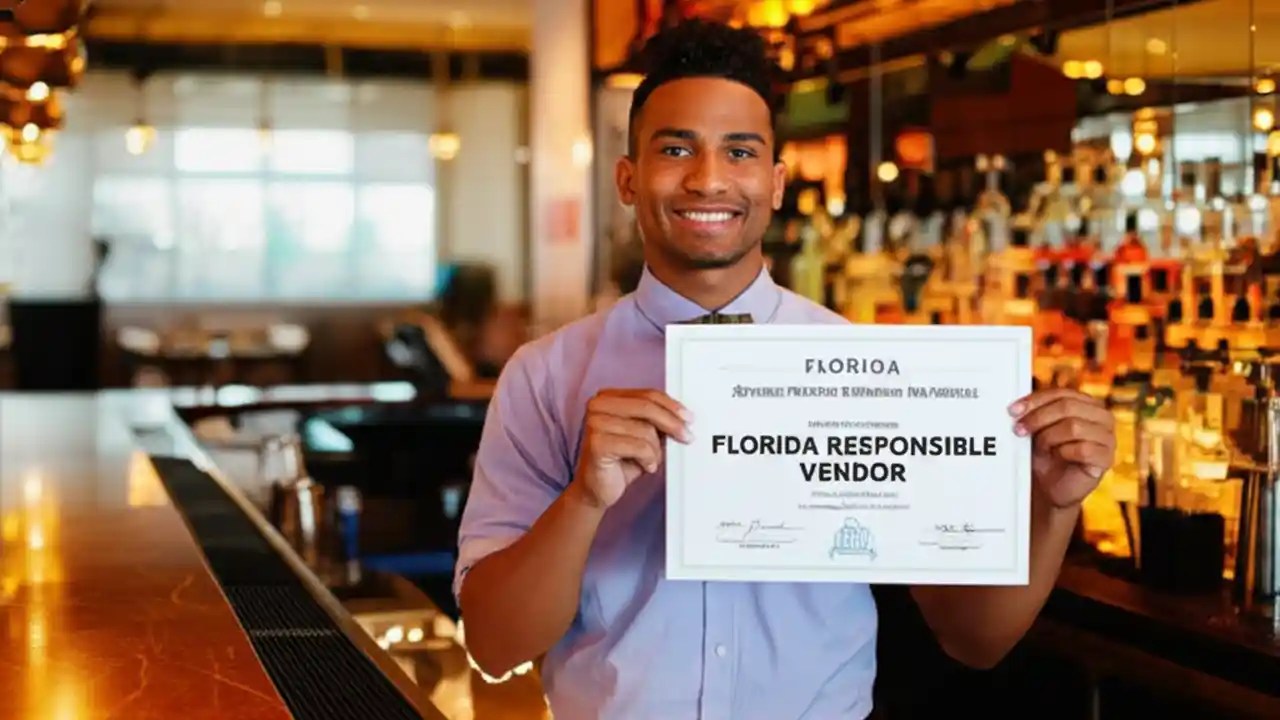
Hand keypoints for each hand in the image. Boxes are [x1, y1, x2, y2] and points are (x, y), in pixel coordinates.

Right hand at [571, 389, 692, 508]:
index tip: (688, 418)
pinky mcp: (597, 443)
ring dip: (655, 450)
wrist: (597, 490)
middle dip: (672, 423)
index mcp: (607, 397)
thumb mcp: (643, 435)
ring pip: (645, 429)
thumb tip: (683, 417)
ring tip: (651, 460)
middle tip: (687, 437)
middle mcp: (597, 406)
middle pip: (647, 407)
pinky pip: (639, 446)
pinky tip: (645, 466)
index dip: (671, 405)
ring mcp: (594, 423)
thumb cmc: (620, 462)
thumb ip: (657, 421)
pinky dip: (648, 459)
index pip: (647, 395)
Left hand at [1009, 388, 1115, 508]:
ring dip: (1049, 437)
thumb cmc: (1046, 455)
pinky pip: (1083, 449)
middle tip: (1019, 430)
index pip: (1062, 394)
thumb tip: (1018, 405)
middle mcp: (1102, 417)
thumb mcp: (1037, 429)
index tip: (1013, 411)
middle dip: (1038, 418)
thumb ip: (1034, 412)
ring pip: (1074, 427)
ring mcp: (1108, 437)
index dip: (1036, 400)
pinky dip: (1064, 452)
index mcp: (1087, 404)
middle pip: (1068, 407)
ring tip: (1041, 447)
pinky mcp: (1106, 458)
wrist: (1051, 487)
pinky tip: (1058, 456)